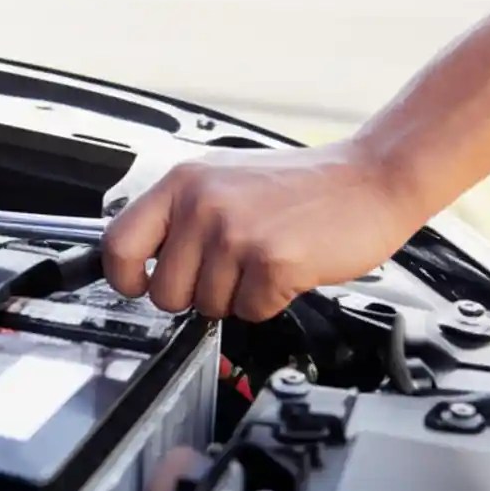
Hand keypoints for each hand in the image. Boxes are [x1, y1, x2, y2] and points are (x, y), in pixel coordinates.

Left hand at [101, 140, 420, 321]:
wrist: (371, 178)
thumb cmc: (299, 185)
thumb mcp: (222, 181)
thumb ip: (178, 215)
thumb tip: (136, 258)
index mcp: (182, 182)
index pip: (118, 243)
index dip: (125, 277)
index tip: (140, 284)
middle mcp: (203, 204)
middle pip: (165, 292)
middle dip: (195, 295)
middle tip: (228, 270)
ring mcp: (237, 233)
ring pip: (208, 307)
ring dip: (236, 296)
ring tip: (262, 261)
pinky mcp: (273, 262)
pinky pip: (250, 312)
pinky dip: (269, 302)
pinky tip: (286, 270)